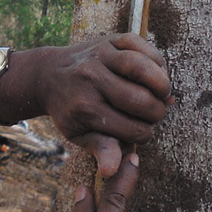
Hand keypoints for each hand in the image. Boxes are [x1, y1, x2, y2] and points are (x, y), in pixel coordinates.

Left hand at [37, 34, 171, 176]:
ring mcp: (100, 56)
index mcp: (85, 108)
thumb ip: (99, 150)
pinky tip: (157, 72)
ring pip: (143, 68)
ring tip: (163, 93)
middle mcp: (92, 79)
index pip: (133, 128)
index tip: (141, 132)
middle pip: (141, 100)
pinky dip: (156, 59)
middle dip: (156, 112)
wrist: (48, 75)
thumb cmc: (68, 109)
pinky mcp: (109, 39)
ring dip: (162, 84)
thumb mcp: (78, 134)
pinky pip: (141, 45)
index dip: (145, 134)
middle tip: (154, 113)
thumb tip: (112, 172)